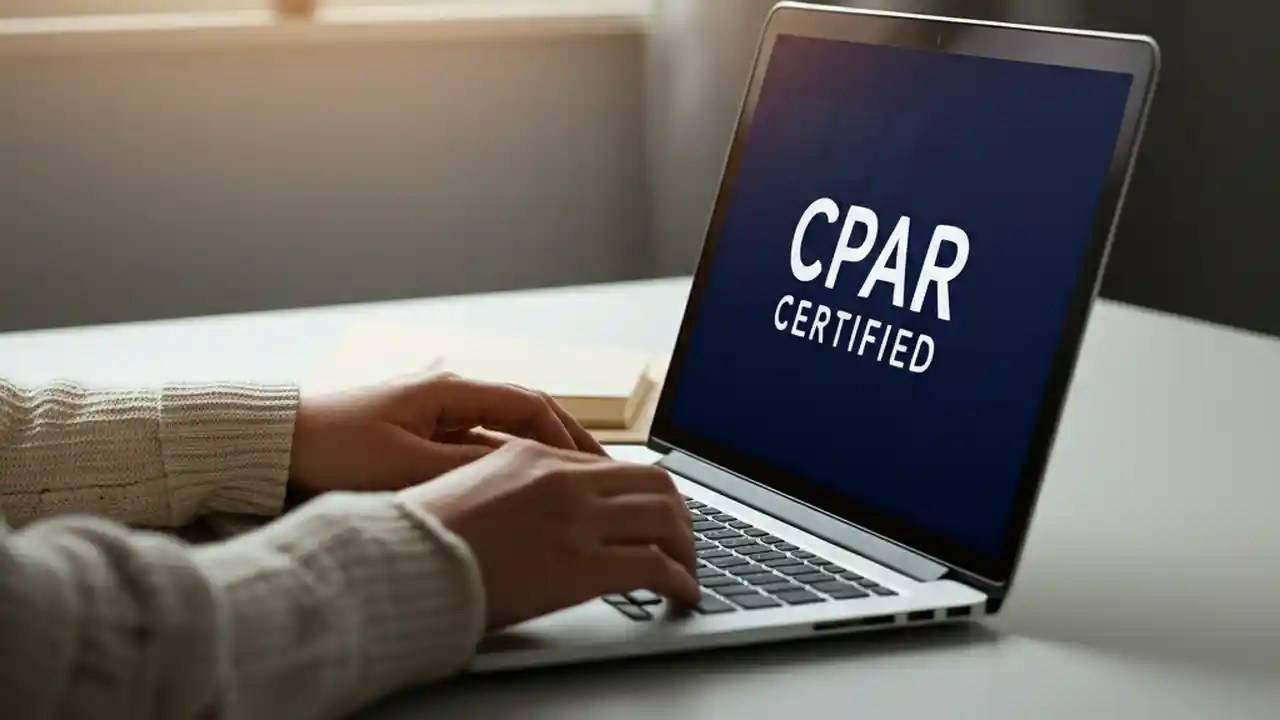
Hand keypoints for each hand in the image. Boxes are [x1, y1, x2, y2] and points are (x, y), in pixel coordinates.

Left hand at [289, 372, 605, 496]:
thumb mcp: (405, 466)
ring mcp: (435, 410)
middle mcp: (448, 392)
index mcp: (450, 389)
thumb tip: (524, 477)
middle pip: (527, 413)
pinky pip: (480, 441)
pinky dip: (509, 460)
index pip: (530, 406)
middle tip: (604, 473)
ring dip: (540, 453)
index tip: (592, 469)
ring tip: (574, 483)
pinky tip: (522, 486)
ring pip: (505, 429)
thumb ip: (469, 469)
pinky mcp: (419, 430)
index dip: (567, 437)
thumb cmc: (331, 448)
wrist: (274, 443)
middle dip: (567, 443)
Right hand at [403, 440, 698, 627]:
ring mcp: (576, 520)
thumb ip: (508, 484)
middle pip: (654, 484)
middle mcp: (563, 480)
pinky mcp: (584, 564)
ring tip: (689, 570)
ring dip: (687, 547)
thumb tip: (532, 503)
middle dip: (679, 515)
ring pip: (666, 519)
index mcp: (533, 455)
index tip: (654, 514)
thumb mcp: (467, 486)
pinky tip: (682, 594)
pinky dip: (681, 580)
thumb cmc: (418, 538)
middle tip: (683, 540)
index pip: (613, 465)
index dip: (645, 493)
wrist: (399, 565)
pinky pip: (656, 566)